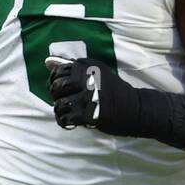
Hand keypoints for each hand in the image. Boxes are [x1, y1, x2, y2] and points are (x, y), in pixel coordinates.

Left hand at [45, 56, 184, 149]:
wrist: (136, 109)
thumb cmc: (114, 91)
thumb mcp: (98, 72)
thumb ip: (75, 67)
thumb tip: (48, 62)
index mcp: (88, 67)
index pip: (58, 71)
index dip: (53, 81)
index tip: (59, 89)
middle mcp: (87, 80)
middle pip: (56, 87)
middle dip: (55, 96)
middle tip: (62, 101)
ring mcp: (89, 97)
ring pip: (59, 104)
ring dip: (60, 110)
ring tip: (67, 112)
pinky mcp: (90, 115)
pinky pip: (66, 118)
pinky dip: (64, 122)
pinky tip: (70, 122)